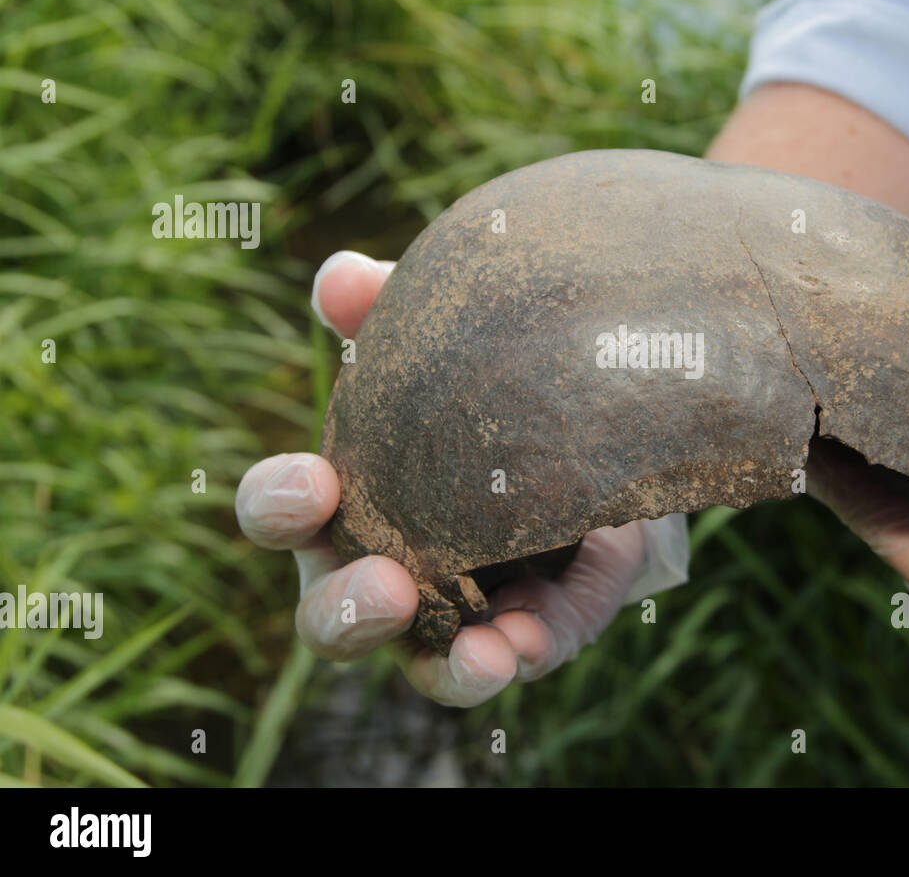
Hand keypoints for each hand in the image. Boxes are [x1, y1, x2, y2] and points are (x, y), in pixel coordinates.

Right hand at [236, 252, 649, 705]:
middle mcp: (384, 565)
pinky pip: (524, 654)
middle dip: (347, 610)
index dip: (281, 503)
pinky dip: (524, 653)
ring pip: (425, 662)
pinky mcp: (537, 622)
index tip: (312, 483)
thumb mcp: (441, 333)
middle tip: (386, 588)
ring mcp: (460, 607)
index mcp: (343, 495)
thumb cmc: (483, 376)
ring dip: (443, 666)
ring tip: (480, 654)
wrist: (593, 407)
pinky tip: (531, 641)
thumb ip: (388, 306)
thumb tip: (342, 277)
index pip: (282, 510)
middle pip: (331, 615)